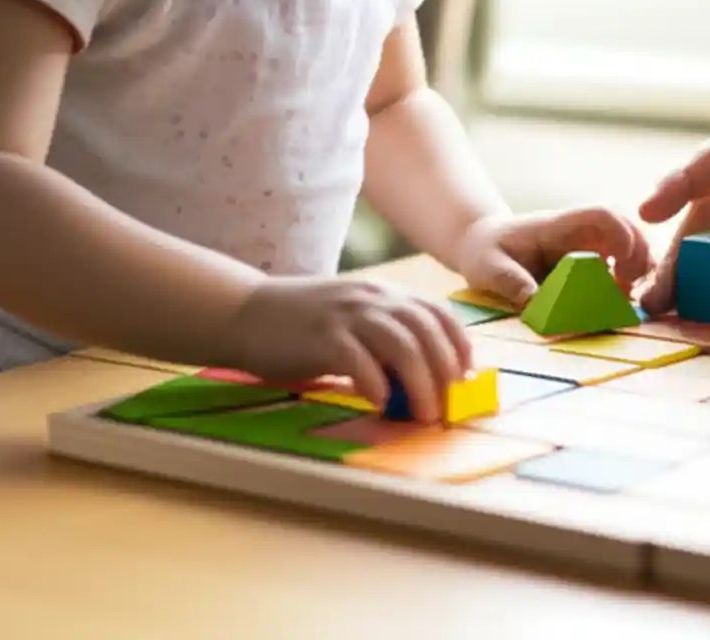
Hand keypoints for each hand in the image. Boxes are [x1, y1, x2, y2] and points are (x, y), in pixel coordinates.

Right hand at [224, 277, 470, 421]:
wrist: (243, 313)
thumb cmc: (299, 325)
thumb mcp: (350, 318)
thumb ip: (383, 336)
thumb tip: (421, 376)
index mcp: (382, 294)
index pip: (437, 313)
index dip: (458, 345)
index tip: (466, 375)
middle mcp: (371, 299)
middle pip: (427, 332)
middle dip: (445, 372)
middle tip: (448, 405)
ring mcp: (347, 316)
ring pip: (403, 347)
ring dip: (421, 385)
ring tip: (424, 415)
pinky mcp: (323, 337)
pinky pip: (361, 362)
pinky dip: (377, 385)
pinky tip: (380, 404)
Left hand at [455, 207, 653, 305]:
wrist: (485, 247)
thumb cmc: (486, 253)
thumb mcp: (488, 268)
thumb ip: (511, 283)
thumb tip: (536, 304)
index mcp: (560, 225)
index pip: (602, 215)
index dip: (621, 234)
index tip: (621, 266)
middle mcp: (582, 232)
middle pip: (629, 229)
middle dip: (640, 256)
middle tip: (631, 289)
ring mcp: (591, 245)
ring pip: (634, 246)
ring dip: (641, 271)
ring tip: (633, 299)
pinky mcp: (594, 262)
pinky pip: (624, 266)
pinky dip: (632, 283)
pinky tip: (624, 302)